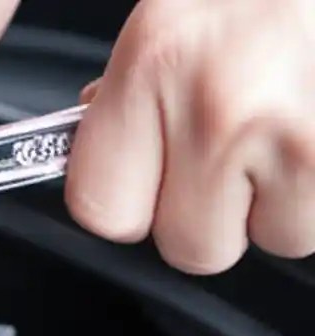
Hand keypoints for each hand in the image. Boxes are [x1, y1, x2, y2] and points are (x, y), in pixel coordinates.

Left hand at [67, 0, 314, 272]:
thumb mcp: (171, 12)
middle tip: (234, 147)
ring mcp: (307, 139)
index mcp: (158, 65)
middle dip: (212, 211)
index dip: (127, 204)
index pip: (104, 212)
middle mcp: (227, 109)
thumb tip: (116, 159)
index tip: (145, 180)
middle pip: (194, 247)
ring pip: (281, 238)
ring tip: (295, 120)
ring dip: (287, 198)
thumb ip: (133, 95)